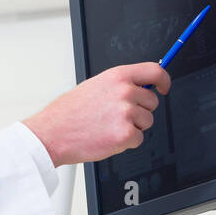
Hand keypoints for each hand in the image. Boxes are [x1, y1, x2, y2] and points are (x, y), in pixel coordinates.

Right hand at [22, 62, 169, 165]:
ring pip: (147, 122)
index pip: (155, 72)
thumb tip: (140, 89)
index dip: (164, 81)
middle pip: (152, 102)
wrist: (52, 133)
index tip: (164, 88)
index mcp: (117, 76)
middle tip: (117, 117)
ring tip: (108, 127)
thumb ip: (119, 85)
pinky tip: (107, 137)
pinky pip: (138, 139)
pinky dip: (125, 142)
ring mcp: (126, 113)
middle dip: (140, 111)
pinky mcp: (125, 134)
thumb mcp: (94, 87)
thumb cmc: (68, 113)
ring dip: (132, 127)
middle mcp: (124, 92)